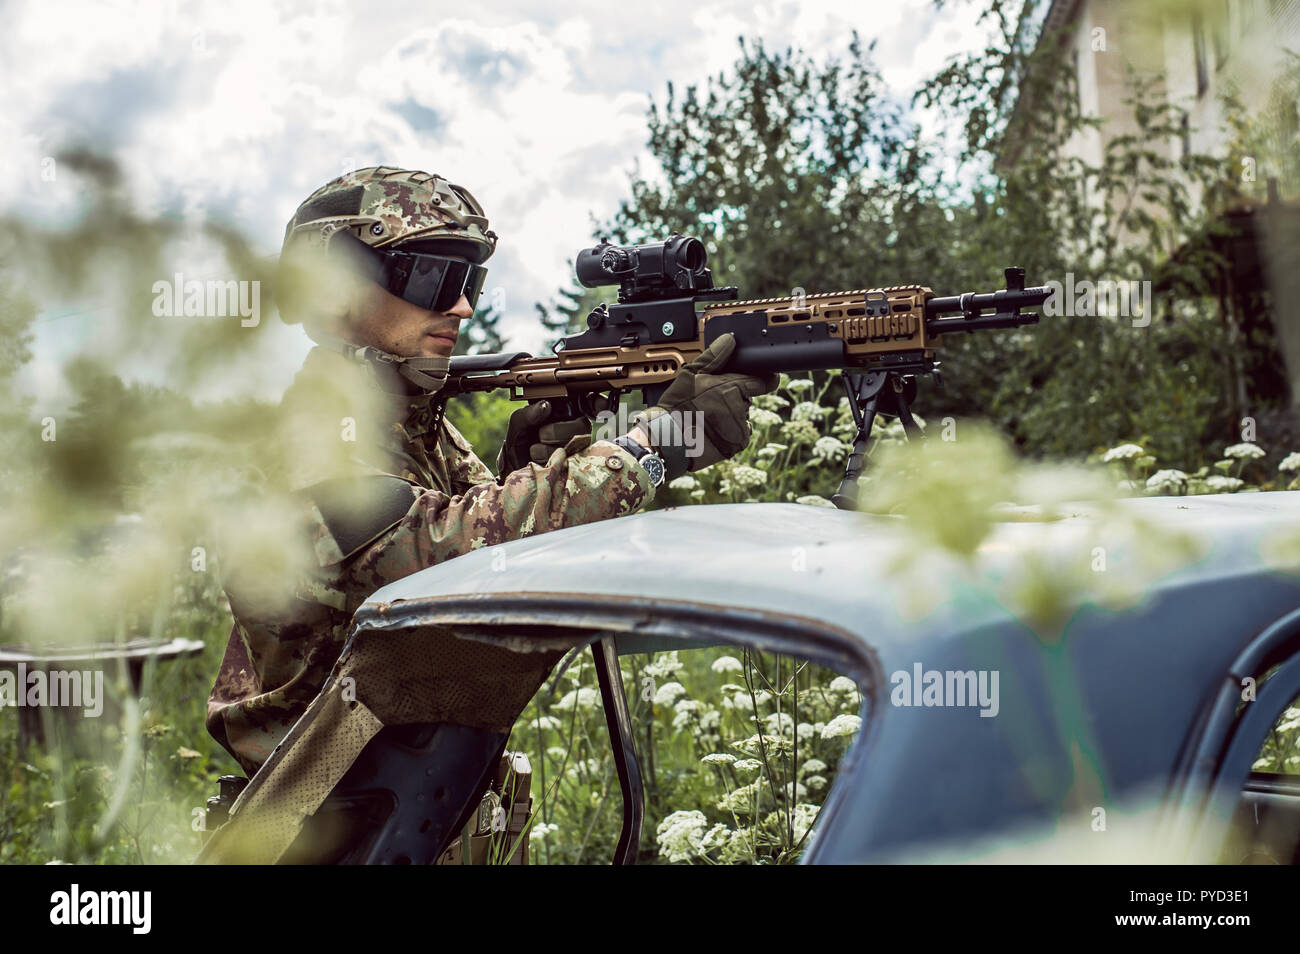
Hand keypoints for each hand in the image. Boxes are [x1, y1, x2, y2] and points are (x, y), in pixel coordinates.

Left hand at [497, 400, 594, 474]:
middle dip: (559, 431)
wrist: (516, 472)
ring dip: (551, 448)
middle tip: (542, 434)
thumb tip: (545, 406)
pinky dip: (550, 461)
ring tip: (535, 451)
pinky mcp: (574, 467)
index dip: (597, 403)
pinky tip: (540, 463)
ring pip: (577, 445)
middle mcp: (576, 430)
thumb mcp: (519, 425)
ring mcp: (578, 449)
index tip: (599, 407)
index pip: (588, 403)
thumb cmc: (520, 445)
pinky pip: (569, 462)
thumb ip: (528, 413)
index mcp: (565, 413)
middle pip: (582, 425)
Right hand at [640, 333, 777, 476]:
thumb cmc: (677, 407)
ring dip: (732, 417)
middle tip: (712, 403)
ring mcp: (739, 427)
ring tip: (709, 418)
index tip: (765, 380)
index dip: (763, 380)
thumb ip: (713, 356)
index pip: (763, 382)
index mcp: (732, 387)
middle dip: (735, 399)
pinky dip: (731, 434)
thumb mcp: (690, 374)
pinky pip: (740, 436)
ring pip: (743, 418)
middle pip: (747, 399)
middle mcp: (739, 408)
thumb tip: (729, 340)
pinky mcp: (737, 444)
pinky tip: (713, 431)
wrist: (668, 440)